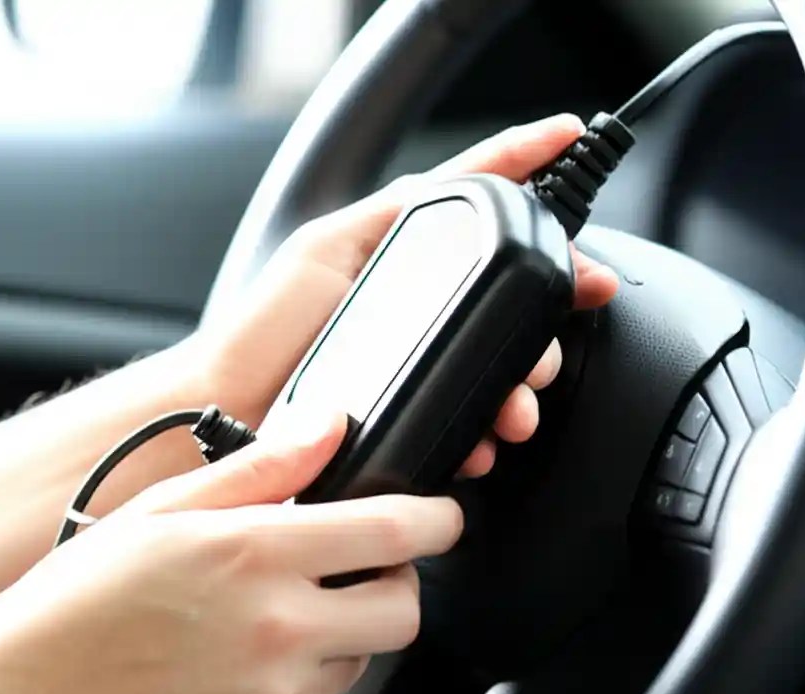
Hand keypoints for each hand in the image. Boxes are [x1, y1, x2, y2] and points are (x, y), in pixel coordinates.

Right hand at [0, 412, 454, 693]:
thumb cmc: (78, 602)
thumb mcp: (164, 511)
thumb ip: (261, 468)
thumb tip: (331, 425)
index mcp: (255, 555)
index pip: (393, 531)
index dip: (438, 517)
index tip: (444, 513)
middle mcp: (277, 630)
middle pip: (404, 606)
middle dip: (398, 579)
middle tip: (362, 564)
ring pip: (366, 658)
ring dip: (352, 631)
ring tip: (291, 611)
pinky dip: (312, 679)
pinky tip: (262, 658)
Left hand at [186, 114, 619, 476]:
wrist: (230, 414)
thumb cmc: (265, 332)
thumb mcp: (330, 247)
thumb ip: (393, 212)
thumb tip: (463, 180)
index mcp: (405, 256)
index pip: (482, 207)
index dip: (530, 171)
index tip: (573, 141)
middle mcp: (422, 308)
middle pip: (512, 302)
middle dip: (546, 324)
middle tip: (547, 345)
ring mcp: (422, 364)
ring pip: (503, 369)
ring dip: (523, 389)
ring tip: (515, 409)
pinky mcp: (416, 417)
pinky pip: (470, 423)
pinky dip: (486, 433)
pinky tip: (482, 442)